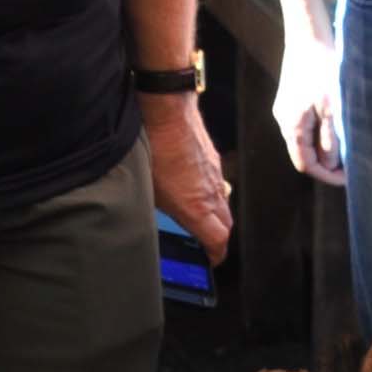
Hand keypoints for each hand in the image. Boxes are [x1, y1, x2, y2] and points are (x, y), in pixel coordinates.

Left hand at [147, 95, 233, 255]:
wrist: (168, 111)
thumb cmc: (156, 149)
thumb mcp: (147, 190)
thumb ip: (153, 211)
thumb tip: (144, 221)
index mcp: (197, 207)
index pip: (219, 240)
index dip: (217, 255)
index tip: (211, 261)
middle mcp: (212, 193)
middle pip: (227, 224)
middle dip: (219, 237)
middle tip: (206, 243)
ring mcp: (215, 174)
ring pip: (223, 202)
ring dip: (216, 214)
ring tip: (200, 217)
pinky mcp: (212, 157)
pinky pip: (218, 182)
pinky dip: (211, 192)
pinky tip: (194, 186)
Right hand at [271, 23, 346, 186]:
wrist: (307, 32)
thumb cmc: (323, 67)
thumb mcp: (333, 105)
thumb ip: (331, 138)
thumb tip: (331, 164)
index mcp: (291, 125)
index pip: (305, 164)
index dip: (327, 175)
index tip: (349, 178)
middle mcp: (284, 119)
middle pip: (304, 152)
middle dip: (327, 161)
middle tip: (352, 164)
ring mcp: (286, 106)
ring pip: (305, 137)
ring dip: (325, 145)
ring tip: (349, 145)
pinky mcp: (292, 95)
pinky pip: (305, 122)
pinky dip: (321, 130)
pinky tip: (338, 124)